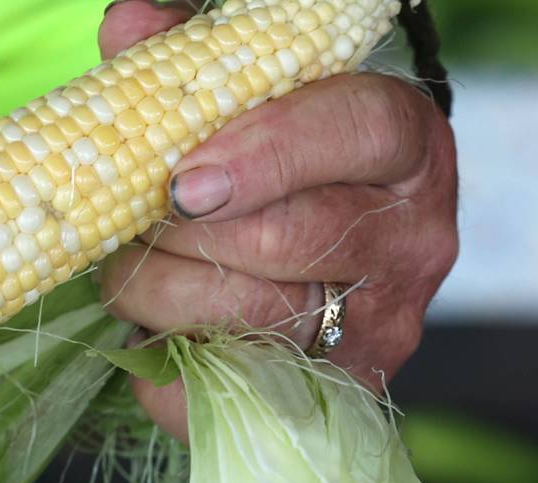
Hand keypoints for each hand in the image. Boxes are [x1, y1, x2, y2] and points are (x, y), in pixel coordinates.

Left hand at [95, 2, 458, 440]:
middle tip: (126, 226)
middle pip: (286, 239)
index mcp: (398, 143)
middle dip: (178, 237)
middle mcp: (411, 236)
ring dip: (159, 297)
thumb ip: (188, 59)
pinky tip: (150, 335)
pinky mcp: (340, 389)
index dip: (263, 152)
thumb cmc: (269, 167)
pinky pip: (232, 390)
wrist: (321, 261)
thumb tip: (129, 28)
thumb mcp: (244, 100)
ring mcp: (382, 323)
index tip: (181, 182)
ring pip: (253, 318)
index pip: (353, 130)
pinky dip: (169, 366)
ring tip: (126, 272)